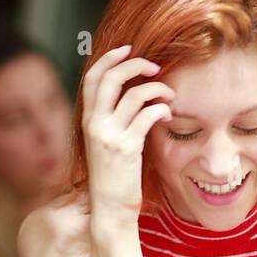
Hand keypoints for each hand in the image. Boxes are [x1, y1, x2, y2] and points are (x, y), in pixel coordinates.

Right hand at [80, 45, 173, 224]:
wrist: (109, 207)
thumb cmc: (113, 175)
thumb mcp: (105, 142)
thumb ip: (111, 118)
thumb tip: (130, 93)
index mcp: (87, 120)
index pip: (91, 77)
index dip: (109, 58)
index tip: (128, 49)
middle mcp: (94, 124)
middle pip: (110, 78)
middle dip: (135, 64)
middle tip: (155, 67)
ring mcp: (109, 135)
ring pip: (134, 94)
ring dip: (158, 88)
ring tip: (169, 95)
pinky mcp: (126, 147)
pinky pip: (148, 114)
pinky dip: (162, 109)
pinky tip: (168, 116)